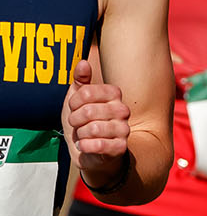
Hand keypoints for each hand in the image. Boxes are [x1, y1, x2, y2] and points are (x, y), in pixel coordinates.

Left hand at [65, 60, 131, 183]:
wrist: (90, 151)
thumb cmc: (84, 123)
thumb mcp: (77, 101)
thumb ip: (80, 81)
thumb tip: (82, 63)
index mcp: (114, 95)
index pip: (86, 92)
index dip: (74, 102)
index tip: (74, 108)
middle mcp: (122, 110)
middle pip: (88, 111)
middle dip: (75, 120)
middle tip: (77, 125)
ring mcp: (123, 129)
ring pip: (92, 129)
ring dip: (80, 135)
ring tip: (83, 136)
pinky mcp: (120, 147)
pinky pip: (99, 145)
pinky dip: (86, 146)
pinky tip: (85, 145)